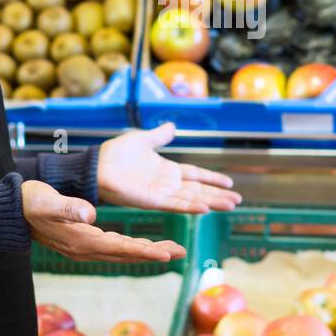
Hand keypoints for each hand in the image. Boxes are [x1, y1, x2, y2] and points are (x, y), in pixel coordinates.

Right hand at [22, 180, 185, 263]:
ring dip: (148, 250)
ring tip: (173, 249)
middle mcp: (86, 248)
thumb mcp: (46, 201)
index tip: (166, 254)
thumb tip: (91, 213)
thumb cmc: (30, 203)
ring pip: (124, 251)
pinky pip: (116, 247)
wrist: (14, 211)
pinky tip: (146, 244)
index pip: (120, 248)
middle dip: (155, 253)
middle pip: (127, 253)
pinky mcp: (84, 241)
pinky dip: (134, 246)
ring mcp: (85, 247)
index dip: (144, 251)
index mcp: (81, 240)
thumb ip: (68, 207)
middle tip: (181, 252)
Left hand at [98, 122, 241, 213]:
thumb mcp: (143, 139)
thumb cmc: (115, 154)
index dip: (212, 179)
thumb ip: (159, 135)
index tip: (229, 183)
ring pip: (192, 199)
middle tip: (238, 201)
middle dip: (218, 195)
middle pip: (199, 190)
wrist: (97, 165)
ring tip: (231, 206)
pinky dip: (190, 207)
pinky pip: (175, 205)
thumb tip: (173, 126)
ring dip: (211, 202)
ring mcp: (161, 193)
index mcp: (167, 170)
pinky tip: (206, 208)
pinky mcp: (152, 201)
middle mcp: (167, 184)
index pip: (196, 175)